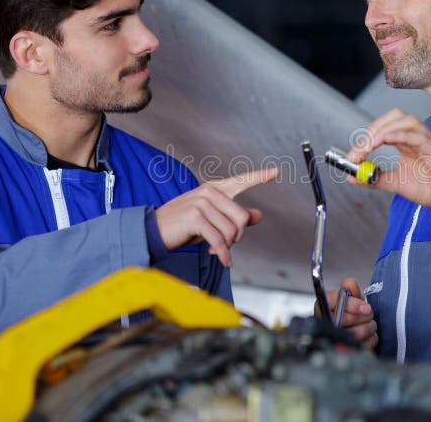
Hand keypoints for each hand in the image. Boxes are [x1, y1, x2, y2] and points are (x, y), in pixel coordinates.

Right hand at [154, 167, 278, 265]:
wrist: (154, 231)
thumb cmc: (184, 226)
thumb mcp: (212, 220)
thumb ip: (234, 216)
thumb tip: (257, 215)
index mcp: (215, 189)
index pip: (241, 180)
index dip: (260, 177)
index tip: (276, 172)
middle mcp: (209, 192)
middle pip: (242, 217)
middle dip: (237, 237)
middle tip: (226, 245)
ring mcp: (201, 202)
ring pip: (231, 231)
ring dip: (227, 246)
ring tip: (216, 249)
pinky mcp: (195, 217)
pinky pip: (219, 240)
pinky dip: (222, 253)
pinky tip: (221, 258)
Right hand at [316, 278, 377, 348]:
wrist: (354, 330)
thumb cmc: (349, 313)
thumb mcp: (350, 298)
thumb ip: (349, 289)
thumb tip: (349, 284)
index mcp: (322, 307)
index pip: (333, 301)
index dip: (352, 304)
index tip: (365, 307)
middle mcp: (325, 323)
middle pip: (345, 318)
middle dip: (364, 315)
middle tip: (368, 313)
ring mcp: (333, 339)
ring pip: (356, 333)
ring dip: (369, 326)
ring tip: (369, 323)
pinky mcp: (344, 351)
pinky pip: (363, 344)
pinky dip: (371, 338)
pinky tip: (368, 335)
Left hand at [348, 108, 430, 213]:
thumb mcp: (396, 183)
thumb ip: (375, 178)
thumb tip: (353, 176)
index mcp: (407, 142)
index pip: (384, 127)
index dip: (366, 137)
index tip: (352, 156)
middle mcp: (417, 137)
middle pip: (394, 116)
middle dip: (373, 128)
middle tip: (360, 149)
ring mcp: (428, 141)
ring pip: (406, 121)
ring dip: (383, 130)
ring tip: (369, 145)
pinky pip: (418, 135)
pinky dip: (400, 134)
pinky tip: (386, 140)